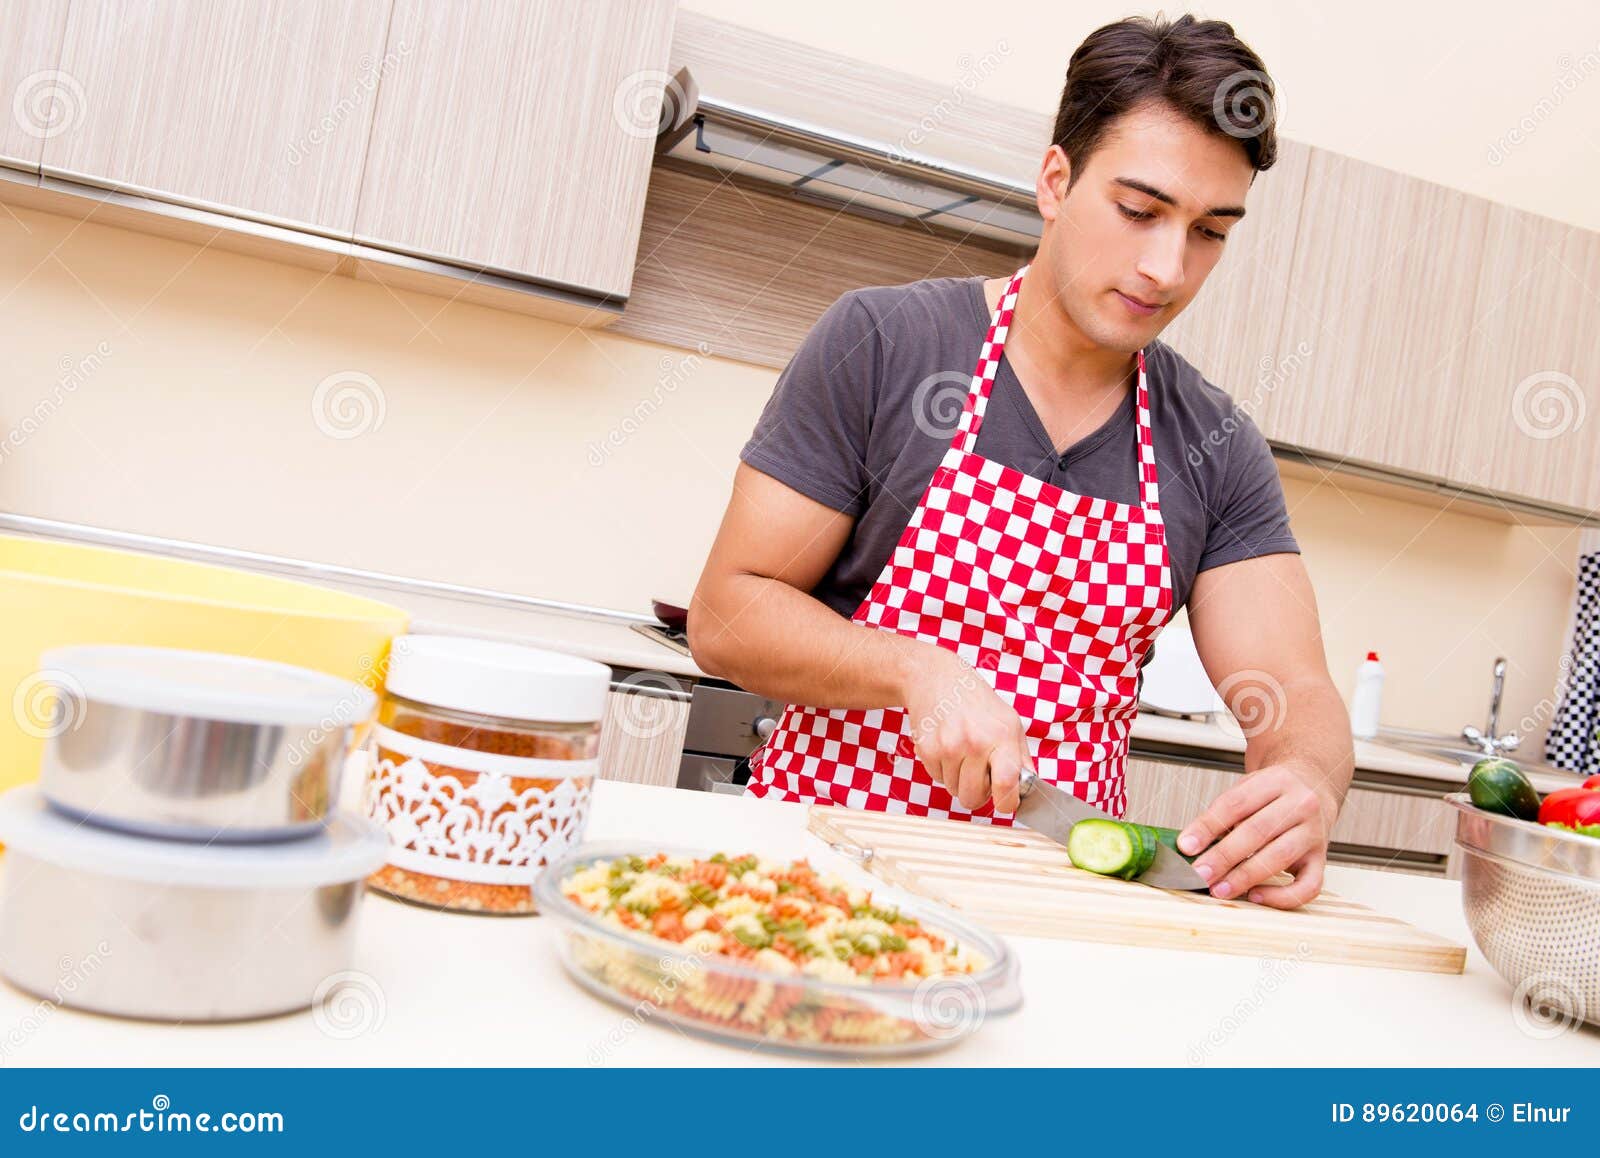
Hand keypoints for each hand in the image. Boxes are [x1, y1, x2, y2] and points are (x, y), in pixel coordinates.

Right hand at [899, 646, 1031, 813]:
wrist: (937, 678)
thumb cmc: (976, 701)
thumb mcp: (1010, 722)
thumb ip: (1021, 758)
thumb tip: (1029, 789)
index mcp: (1001, 736)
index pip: (1006, 783)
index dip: (1007, 803)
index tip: (1006, 804)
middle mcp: (974, 742)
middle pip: (972, 798)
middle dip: (978, 793)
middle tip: (980, 774)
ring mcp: (948, 746)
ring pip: (953, 790)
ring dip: (959, 779)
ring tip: (962, 754)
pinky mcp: (926, 749)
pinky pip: (937, 778)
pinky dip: (943, 769)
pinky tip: (947, 747)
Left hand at [1177, 762, 1337, 908]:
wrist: (1315, 786)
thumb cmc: (1274, 793)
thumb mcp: (1248, 789)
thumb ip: (1223, 813)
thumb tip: (1191, 846)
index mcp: (1276, 781)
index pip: (1236, 804)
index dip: (1207, 826)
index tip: (1186, 846)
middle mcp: (1301, 805)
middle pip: (1257, 831)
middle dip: (1223, 857)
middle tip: (1199, 873)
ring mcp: (1314, 832)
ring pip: (1279, 857)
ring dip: (1244, 877)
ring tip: (1219, 889)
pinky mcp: (1322, 859)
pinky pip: (1308, 885)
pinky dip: (1281, 896)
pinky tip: (1256, 895)